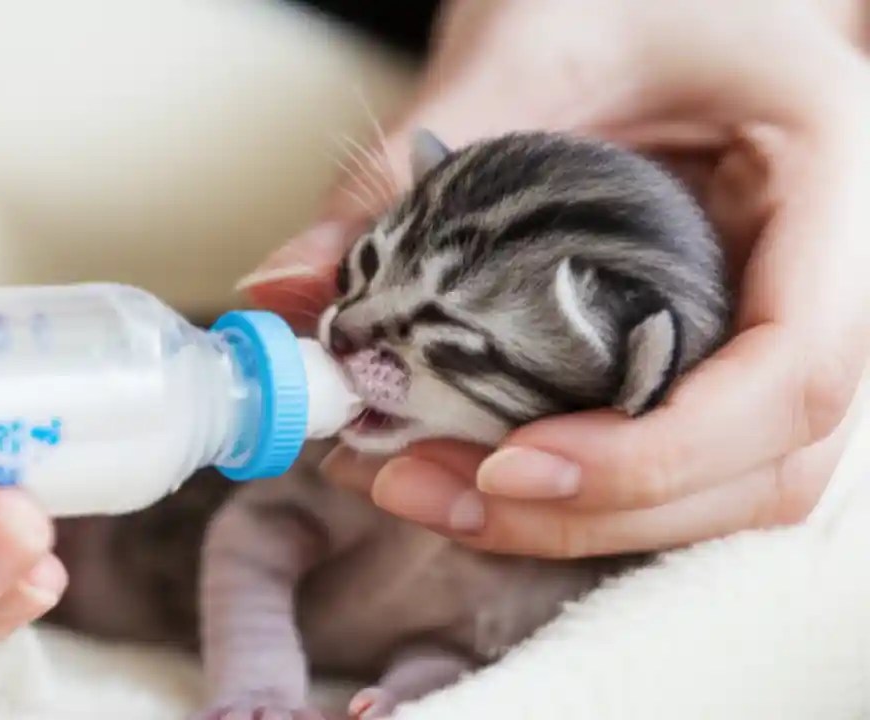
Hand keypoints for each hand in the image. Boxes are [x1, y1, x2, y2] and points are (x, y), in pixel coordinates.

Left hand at [240, 0, 869, 557]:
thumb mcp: (520, 49)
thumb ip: (401, 172)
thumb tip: (283, 293)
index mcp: (829, 174)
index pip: (795, 371)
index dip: (661, 453)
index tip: (514, 467)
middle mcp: (830, 269)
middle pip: (761, 460)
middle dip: (594, 506)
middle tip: (430, 492)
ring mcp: (783, 316)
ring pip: (727, 482)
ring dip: (577, 516)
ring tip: (423, 488)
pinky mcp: (720, 341)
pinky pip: (679, 450)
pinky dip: (577, 483)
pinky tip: (463, 465)